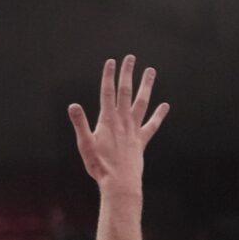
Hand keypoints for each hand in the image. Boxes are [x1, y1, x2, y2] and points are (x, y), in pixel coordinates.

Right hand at [68, 55, 168, 190]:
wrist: (119, 181)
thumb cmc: (99, 165)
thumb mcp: (84, 144)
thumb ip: (80, 123)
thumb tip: (73, 106)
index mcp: (107, 120)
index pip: (107, 93)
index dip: (108, 76)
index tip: (111, 62)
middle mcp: (122, 121)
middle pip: (125, 92)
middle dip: (127, 74)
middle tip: (130, 58)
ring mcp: (134, 129)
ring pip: (141, 102)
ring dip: (146, 86)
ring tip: (150, 71)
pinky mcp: (141, 140)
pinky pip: (152, 124)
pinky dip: (159, 115)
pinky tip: (165, 106)